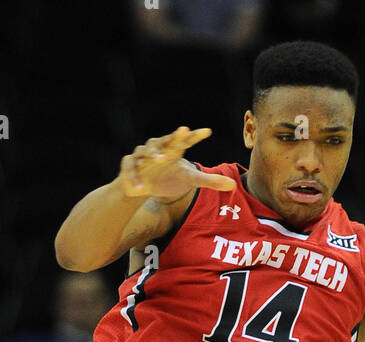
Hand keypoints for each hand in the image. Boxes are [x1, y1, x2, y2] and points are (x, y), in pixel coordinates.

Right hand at [118, 128, 235, 202]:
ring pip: (146, 151)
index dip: (195, 136)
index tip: (207, 131)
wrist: (143, 186)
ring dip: (153, 154)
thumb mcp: (190, 180)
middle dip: (173, 136)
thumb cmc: (169, 178)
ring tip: (161, 159)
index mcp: (174, 150)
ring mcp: (143, 157)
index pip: (186, 140)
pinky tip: (141, 188)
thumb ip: (210, 181)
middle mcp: (159, 149)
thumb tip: (234, 186)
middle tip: (183, 130)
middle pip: (166, 140)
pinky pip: (130, 169)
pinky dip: (134, 177)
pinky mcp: (130, 168)